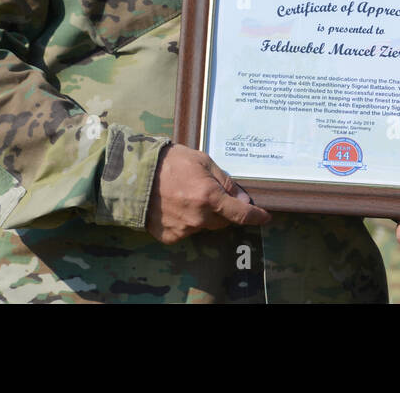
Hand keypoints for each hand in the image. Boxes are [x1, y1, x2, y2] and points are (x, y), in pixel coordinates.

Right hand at [145, 144, 269, 243]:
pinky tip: (174, 205)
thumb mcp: (203, 162)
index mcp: (209, 197)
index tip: (265, 218)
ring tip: (185, 195)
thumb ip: (226, 182)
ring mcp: (183, 230)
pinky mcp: (169, 237)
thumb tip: (244, 200)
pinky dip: (186, 221)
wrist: (134, 174)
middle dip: (223, 210)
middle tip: (209, 193)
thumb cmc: (170, 162)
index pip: (240, 214)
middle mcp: (198, 218)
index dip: (255, 217)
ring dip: (203, 215)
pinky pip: (187, 231)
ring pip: (204, 226)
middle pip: (223, 221)